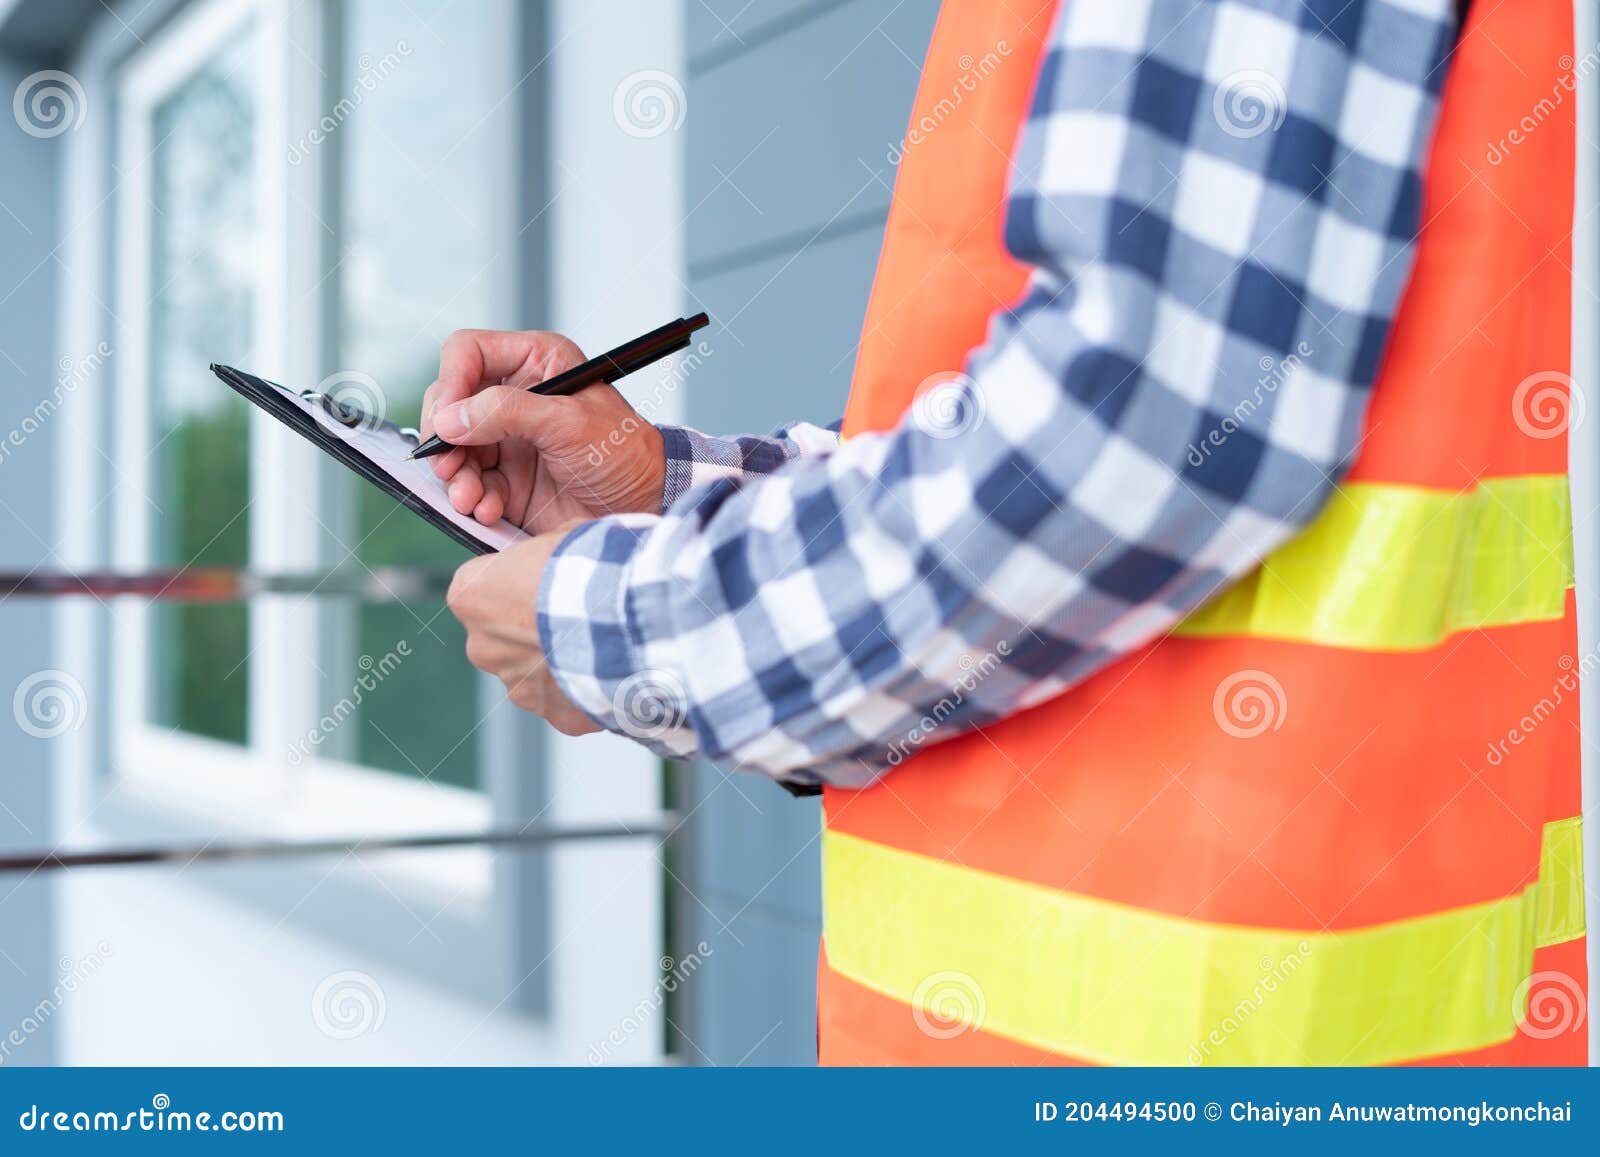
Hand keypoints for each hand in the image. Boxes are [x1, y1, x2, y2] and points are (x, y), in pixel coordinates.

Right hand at [420, 328, 667, 532]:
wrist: (645, 507)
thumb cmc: (624, 454)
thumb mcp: (568, 423)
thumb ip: (506, 412)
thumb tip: (450, 418)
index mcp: (536, 363)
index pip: (469, 352)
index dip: (452, 381)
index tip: (447, 419)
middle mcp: (516, 396)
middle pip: (451, 403)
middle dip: (446, 437)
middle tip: (449, 466)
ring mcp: (509, 439)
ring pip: (454, 448)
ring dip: (455, 476)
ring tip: (470, 499)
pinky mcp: (509, 479)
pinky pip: (471, 483)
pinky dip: (473, 499)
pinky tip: (490, 510)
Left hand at [447, 527, 599, 734]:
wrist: (628, 621)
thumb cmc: (589, 571)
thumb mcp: (564, 534)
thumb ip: (545, 550)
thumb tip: (557, 548)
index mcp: (471, 596)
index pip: (478, 586)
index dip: (511, 581)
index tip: (539, 578)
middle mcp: (482, 647)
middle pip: (501, 635)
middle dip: (532, 627)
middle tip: (575, 610)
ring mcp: (517, 685)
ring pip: (533, 671)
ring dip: (559, 659)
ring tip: (601, 640)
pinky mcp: (554, 714)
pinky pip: (567, 700)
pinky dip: (585, 687)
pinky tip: (613, 668)